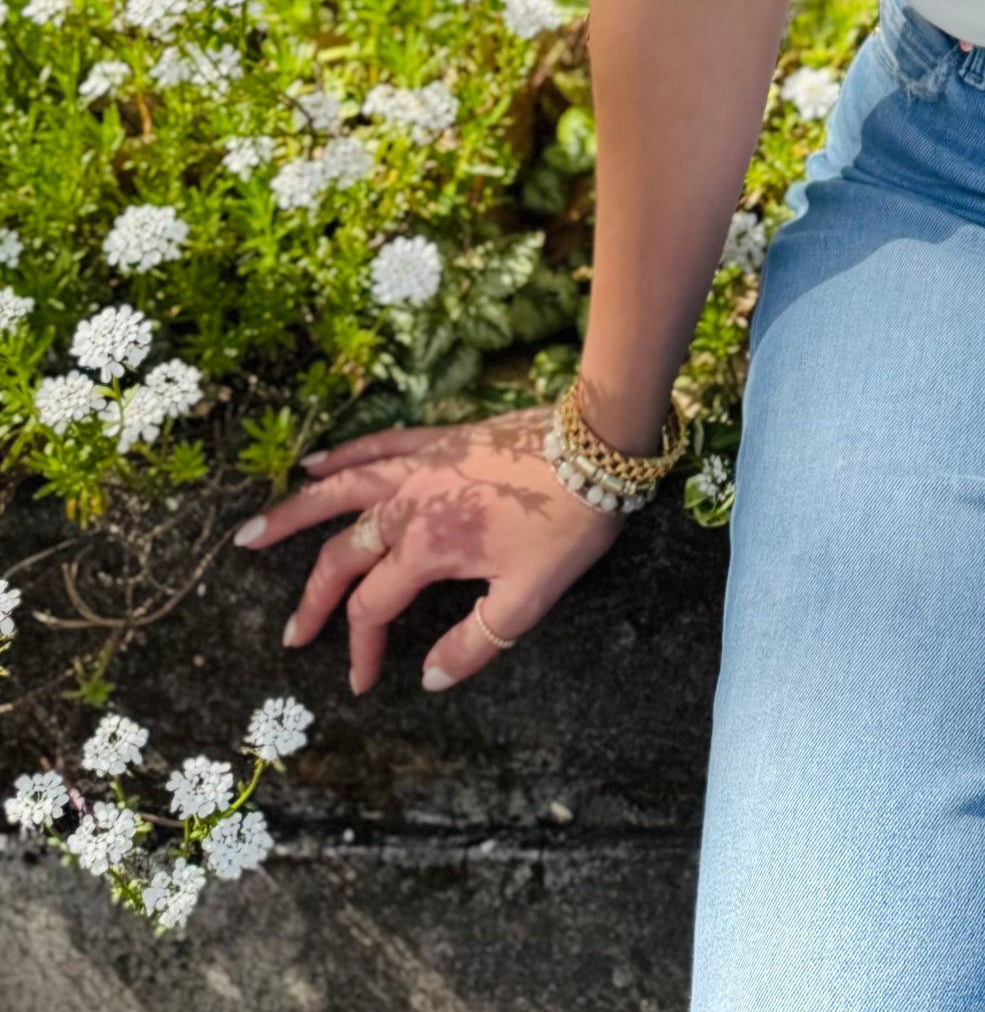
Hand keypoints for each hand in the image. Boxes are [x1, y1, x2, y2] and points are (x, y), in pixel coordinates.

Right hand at [232, 410, 624, 693]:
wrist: (597, 444)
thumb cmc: (566, 523)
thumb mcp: (527, 599)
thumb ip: (472, 643)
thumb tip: (428, 680)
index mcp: (426, 548)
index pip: (372, 609)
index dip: (361, 650)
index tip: (364, 682)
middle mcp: (408, 505)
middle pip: (343, 556)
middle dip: (312, 600)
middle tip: (290, 635)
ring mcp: (420, 466)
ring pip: (339, 490)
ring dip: (294, 513)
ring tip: (251, 531)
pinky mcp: (439, 439)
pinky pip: (377, 445)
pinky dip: (342, 455)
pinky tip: (316, 463)